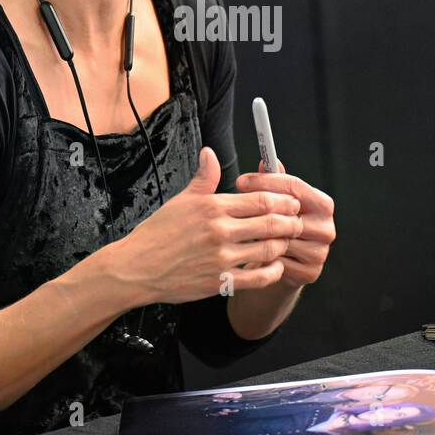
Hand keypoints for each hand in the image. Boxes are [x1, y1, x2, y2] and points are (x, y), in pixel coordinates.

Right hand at [107, 146, 302, 306]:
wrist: (137, 268)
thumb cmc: (158, 233)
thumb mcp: (181, 200)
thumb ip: (203, 178)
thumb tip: (210, 153)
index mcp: (212, 207)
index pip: (261, 199)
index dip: (283, 200)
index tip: (291, 201)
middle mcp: (220, 231)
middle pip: (272, 223)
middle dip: (291, 221)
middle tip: (298, 221)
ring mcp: (221, 258)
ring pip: (269, 249)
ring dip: (283, 245)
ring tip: (285, 241)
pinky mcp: (220, 281)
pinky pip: (258, 278)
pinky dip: (273, 271)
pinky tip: (275, 266)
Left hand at [235, 158, 335, 288]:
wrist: (279, 265)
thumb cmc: (276, 226)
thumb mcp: (275, 203)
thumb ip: (273, 182)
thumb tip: (265, 160)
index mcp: (323, 204)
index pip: (294, 186)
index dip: (265, 182)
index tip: (240, 181)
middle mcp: (327, 228)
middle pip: (289, 213)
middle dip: (258, 208)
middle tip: (231, 205)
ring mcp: (320, 252)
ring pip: (281, 238)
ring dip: (257, 234)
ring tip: (237, 228)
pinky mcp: (310, 273)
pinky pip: (279, 261)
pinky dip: (261, 255)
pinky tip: (245, 249)